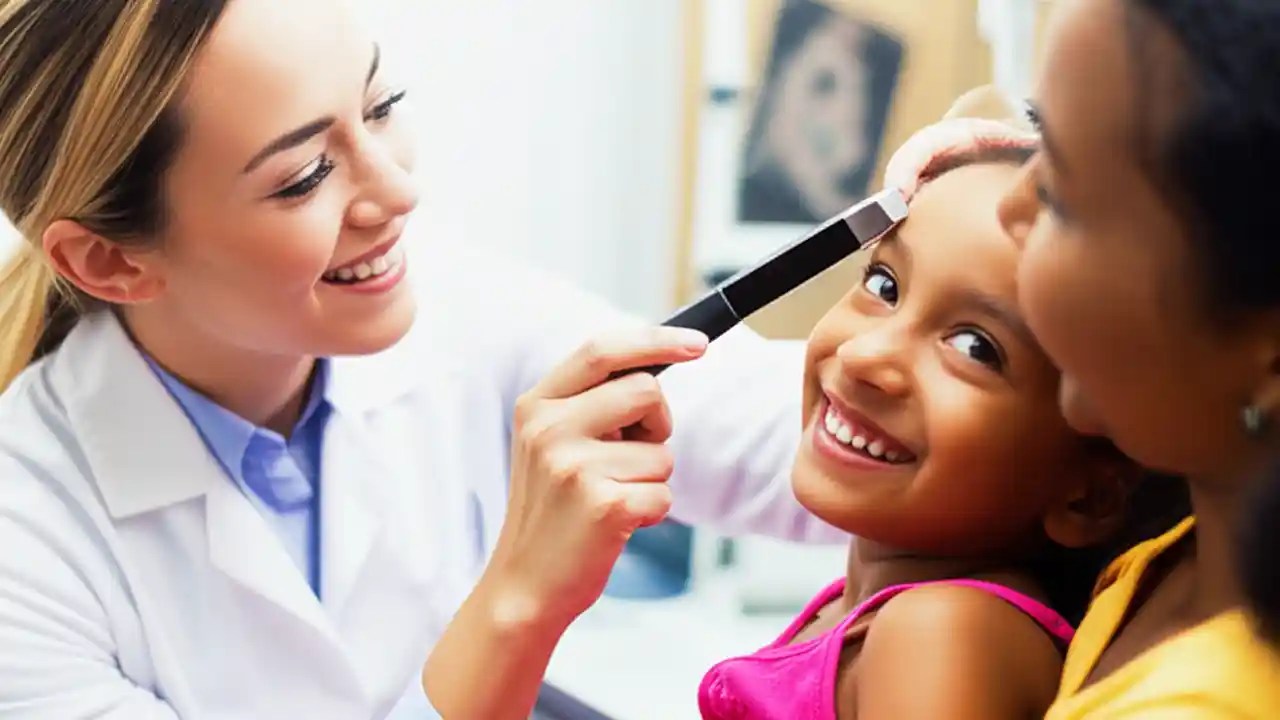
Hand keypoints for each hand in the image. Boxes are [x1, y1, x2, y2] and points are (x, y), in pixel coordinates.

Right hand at [484, 326, 708, 627]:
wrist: (524, 584)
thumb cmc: (553, 511)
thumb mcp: (552, 443)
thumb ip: (591, 402)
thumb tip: (658, 360)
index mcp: (537, 404)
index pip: (602, 350)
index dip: (656, 340)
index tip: (699, 344)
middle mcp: (549, 429)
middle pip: (646, 392)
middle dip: (657, 425)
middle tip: (630, 457)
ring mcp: (573, 467)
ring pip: (661, 451)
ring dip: (651, 478)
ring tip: (611, 498)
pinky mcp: (603, 506)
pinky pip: (664, 492)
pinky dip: (652, 511)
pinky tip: (617, 525)